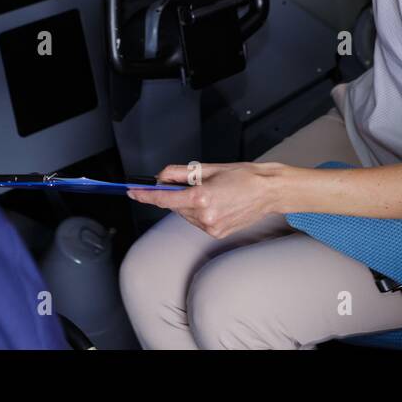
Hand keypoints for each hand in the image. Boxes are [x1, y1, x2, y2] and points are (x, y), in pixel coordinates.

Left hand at [127, 162, 286, 238]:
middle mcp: (204, 216)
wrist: (268, 191)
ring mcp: (211, 227)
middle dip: (172, 195)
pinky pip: (197, 221)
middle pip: (173, 206)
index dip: (145, 196)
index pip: (164, 199)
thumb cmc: (244, 176)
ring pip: (185, 215)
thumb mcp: (208, 168)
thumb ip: (180, 173)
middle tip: (185, 181)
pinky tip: (214, 202)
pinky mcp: (217, 233)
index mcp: (201, 197)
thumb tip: (161, 177)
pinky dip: (198, 212)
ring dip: (186, 203)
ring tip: (208, 191)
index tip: (133, 192)